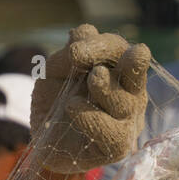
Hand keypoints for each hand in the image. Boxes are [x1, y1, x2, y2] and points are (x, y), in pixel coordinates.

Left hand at [30, 24, 149, 173]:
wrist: (44, 140)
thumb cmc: (54, 103)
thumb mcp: (54, 72)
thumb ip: (69, 54)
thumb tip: (85, 33)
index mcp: (118, 70)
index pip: (119, 50)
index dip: (103, 45)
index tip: (76, 49)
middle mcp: (130, 93)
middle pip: (134, 72)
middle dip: (127, 65)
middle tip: (99, 69)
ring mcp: (128, 120)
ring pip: (125, 102)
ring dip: (103, 91)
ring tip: (79, 92)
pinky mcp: (119, 147)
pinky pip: (111, 132)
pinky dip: (90, 118)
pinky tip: (72, 108)